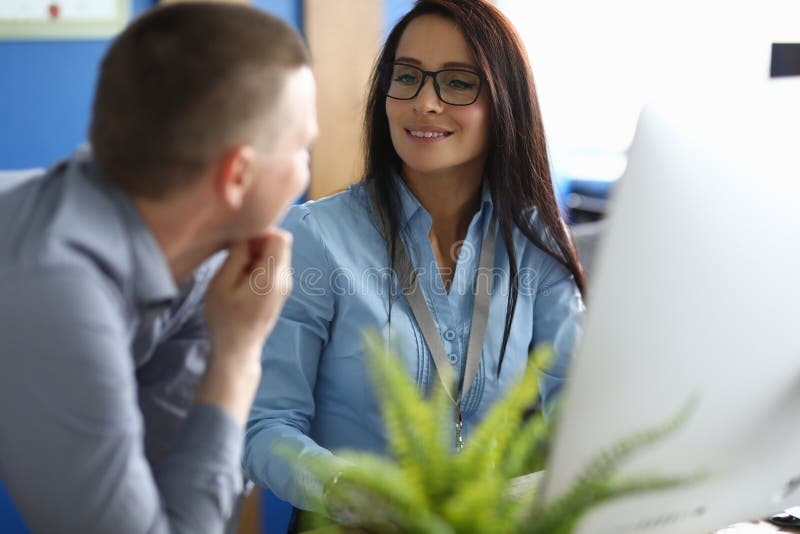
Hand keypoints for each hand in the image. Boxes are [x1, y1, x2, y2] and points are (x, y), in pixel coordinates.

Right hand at [205, 227, 292, 362]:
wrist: (237, 349)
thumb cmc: (225, 318)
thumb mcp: (222, 283)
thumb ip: (237, 255)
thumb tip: (246, 233)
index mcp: (272, 276)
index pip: (280, 237)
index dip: (261, 232)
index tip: (240, 243)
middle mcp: (285, 280)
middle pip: (280, 244)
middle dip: (259, 242)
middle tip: (236, 257)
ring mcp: (285, 286)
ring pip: (277, 254)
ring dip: (258, 255)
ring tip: (237, 271)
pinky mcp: (280, 291)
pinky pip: (274, 267)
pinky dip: (260, 266)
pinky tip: (243, 280)